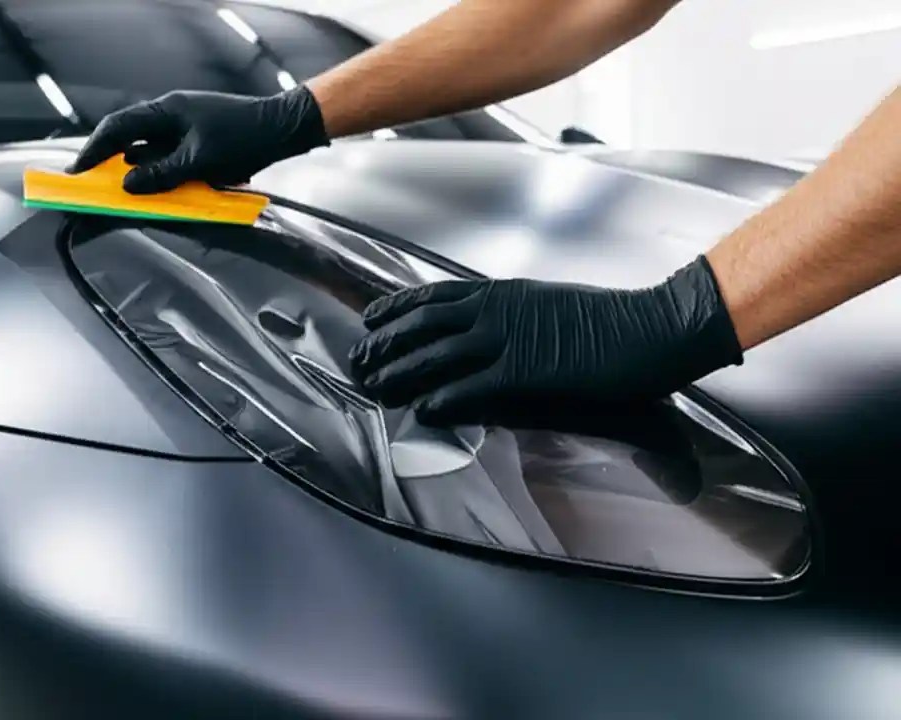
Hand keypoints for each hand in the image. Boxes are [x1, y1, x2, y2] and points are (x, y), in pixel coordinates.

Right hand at [68, 87, 328, 193]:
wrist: (282, 129)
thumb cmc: (244, 137)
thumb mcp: (200, 160)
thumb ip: (162, 174)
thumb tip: (128, 186)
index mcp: (166, 111)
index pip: (118, 128)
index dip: (94, 150)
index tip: (76, 172)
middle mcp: (170, 117)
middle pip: (127, 139)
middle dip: (106, 162)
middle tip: (86, 185)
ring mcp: (183, 129)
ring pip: (147, 151)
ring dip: (131, 171)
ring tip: (113, 194)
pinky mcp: (196, 143)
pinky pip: (166, 159)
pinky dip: (156, 175)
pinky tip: (151, 192)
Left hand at [348, 256, 742, 425]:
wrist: (653, 326)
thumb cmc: (609, 319)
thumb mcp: (547, 305)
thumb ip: (512, 316)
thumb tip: (485, 330)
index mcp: (502, 292)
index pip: (432, 297)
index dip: (395, 310)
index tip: (369, 320)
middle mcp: (496, 310)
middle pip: (422, 325)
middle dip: (383, 344)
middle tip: (355, 362)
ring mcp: (509, 340)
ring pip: (436, 356)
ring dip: (400, 374)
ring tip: (373, 389)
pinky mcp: (527, 372)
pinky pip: (472, 387)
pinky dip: (443, 398)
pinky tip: (422, 411)